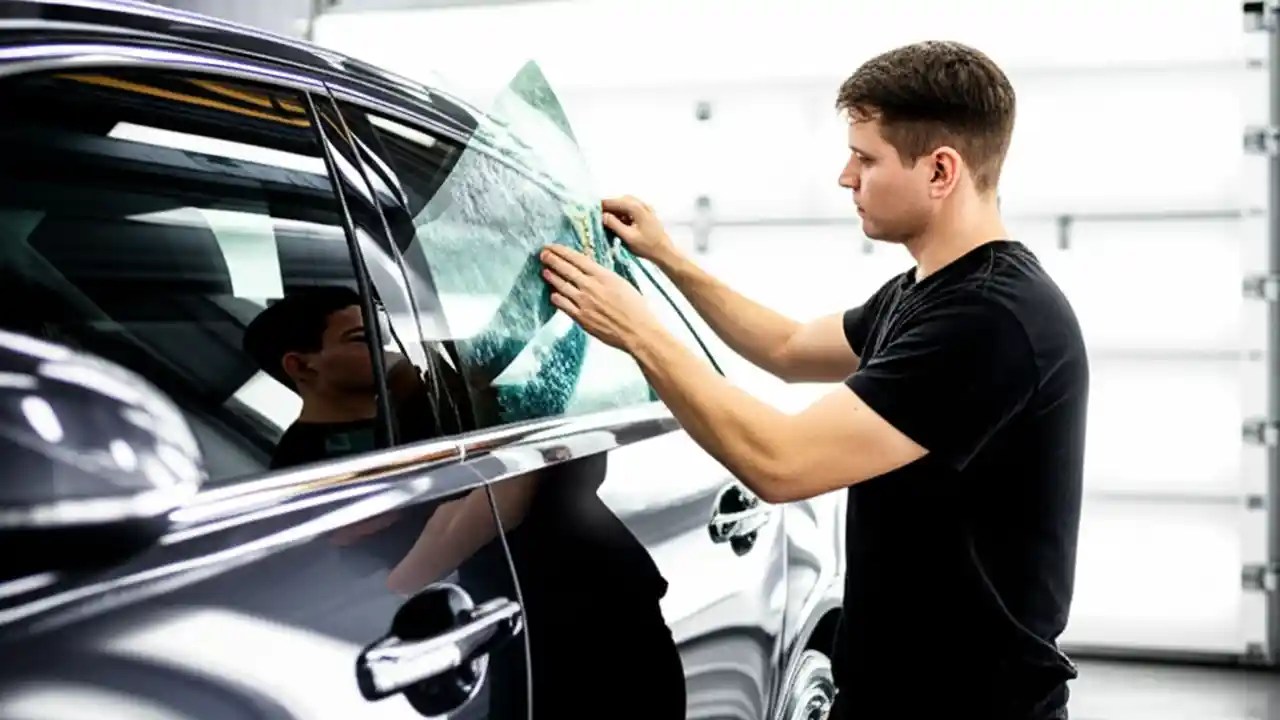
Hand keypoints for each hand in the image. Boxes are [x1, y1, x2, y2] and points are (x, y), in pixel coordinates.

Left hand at [540, 243, 661, 350]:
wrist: (637, 331)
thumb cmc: (635, 308)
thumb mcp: (622, 283)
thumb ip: (604, 277)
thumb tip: (591, 271)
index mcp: (603, 276)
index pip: (577, 259)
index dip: (562, 251)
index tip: (553, 246)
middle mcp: (590, 287)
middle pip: (565, 269)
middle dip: (552, 260)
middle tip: (543, 254)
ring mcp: (584, 302)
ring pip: (561, 286)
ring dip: (551, 277)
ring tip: (545, 271)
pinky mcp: (581, 318)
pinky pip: (563, 305)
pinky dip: (556, 297)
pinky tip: (553, 294)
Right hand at [602, 195, 676, 263]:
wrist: (664, 252)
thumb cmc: (646, 246)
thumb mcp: (627, 237)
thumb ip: (614, 224)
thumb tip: (602, 216)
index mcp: (636, 208)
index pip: (615, 202)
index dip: (602, 205)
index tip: (591, 209)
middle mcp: (641, 204)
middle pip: (620, 200)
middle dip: (609, 207)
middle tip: (597, 215)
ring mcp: (645, 208)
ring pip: (626, 204)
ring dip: (616, 210)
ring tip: (606, 219)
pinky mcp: (647, 214)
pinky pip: (632, 209)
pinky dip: (623, 213)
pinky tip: (618, 222)